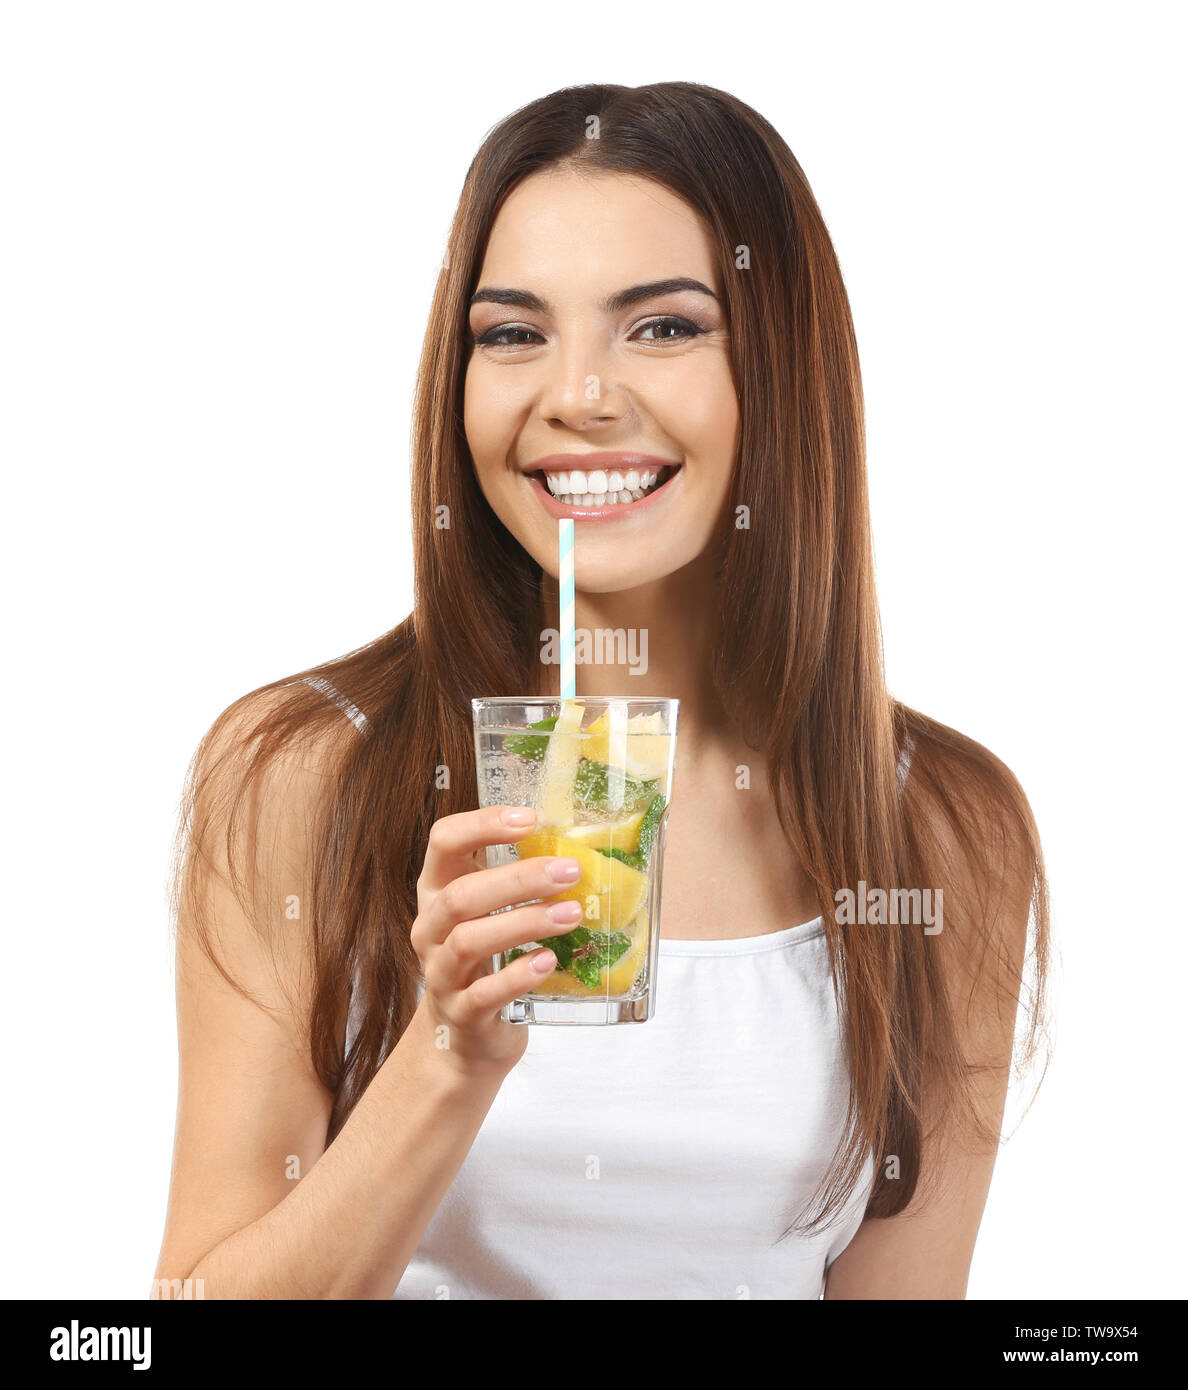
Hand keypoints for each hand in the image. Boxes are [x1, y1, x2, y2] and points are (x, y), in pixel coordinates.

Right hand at [410, 805, 582, 1073]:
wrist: (465, 1036)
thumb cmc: (486, 960)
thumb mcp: (491, 913)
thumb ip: (520, 882)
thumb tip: (586, 847)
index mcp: (437, 890)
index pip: (444, 842)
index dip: (483, 824)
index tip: (530, 819)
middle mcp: (431, 928)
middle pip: (460, 895)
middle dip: (519, 879)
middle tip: (570, 871)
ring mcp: (441, 973)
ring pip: (470, 940)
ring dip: (525, 923)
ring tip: (572, 914)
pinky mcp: (461, 1014)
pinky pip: (484, 993)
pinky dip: (518, 976)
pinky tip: (549, 962)